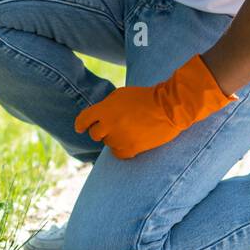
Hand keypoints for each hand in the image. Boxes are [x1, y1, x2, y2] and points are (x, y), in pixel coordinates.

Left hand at [74, 54, 234, 159]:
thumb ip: (105, 106)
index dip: (81, 124)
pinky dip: (121, 150)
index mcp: (104, 109)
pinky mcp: (132, 148)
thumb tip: (97, 117)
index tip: (80, 128)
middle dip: (101, 130)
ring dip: (115, 138)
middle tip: (113, 126)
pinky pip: (118, 154)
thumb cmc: (145, 97)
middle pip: (95, 134)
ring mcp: (119, 138)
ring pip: (108, 143)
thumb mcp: (120, 95)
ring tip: (129, 129)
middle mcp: (108, 125)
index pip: (83, 120)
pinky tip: (128, 142)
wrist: (169, 107)